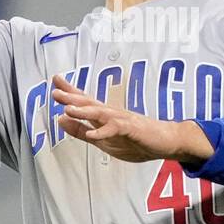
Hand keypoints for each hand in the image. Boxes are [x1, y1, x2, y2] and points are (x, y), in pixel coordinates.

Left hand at [52, 74, 215, 164]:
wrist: (167, 142)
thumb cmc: (138, 141)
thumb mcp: (104, 141)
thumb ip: (82, 131)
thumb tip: (61, 120)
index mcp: (104, 117)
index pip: (85, 101)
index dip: (70, 91)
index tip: (56, 81)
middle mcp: (112, 113)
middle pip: (89, 102)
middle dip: (72, 96)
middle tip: (56, 90)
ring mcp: (123, 119)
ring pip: (100, 113)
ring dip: (84, 111)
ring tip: (68, 109)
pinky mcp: (133, 129)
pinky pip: (116, 129)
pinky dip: (103, 132)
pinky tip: (93, 135)